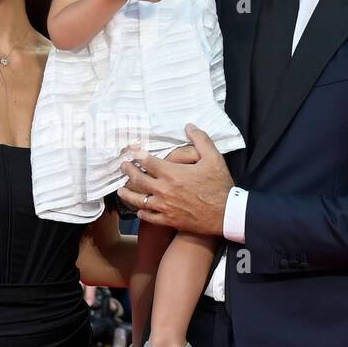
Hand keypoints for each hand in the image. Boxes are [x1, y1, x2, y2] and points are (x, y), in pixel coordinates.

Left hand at [116, 124, 231, 233]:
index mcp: (172, 173)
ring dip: (127, 194)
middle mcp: (163, 190)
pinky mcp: (168, 220)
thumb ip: (200, 140)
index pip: (147, 161)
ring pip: (139, 201)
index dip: (136, 154)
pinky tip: (139, 210)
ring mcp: (164, 207)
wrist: (226, 214)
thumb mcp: (214, 158)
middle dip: (128, 171)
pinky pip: (149, 217)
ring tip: (121, 190)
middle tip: (122, 166)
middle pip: (138, 179)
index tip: (130, 150)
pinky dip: (142, 213)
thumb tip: (189, 126)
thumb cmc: (220, 185)